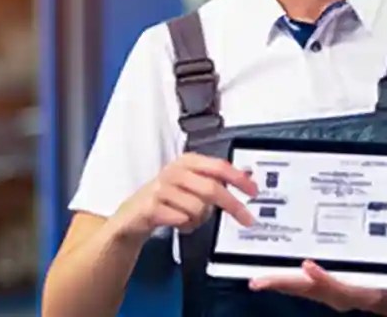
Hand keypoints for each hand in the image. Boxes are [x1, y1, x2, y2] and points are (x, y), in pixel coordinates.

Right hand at [112, 153, 259, 240]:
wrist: (132, 215)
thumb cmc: (166, 198)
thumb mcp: (191, 183)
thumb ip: (216, 180)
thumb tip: (246, 177)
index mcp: (187, 162)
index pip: (219, 166)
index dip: (239, 179)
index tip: (253, 192)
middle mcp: (175, 171)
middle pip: (212, 189)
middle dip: (232, 206)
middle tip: (246, 219)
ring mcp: (162, 188)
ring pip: (198, 209)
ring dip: (199, 219)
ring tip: (189, 217)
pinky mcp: (152, 207)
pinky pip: (182, 220)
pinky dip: (185, 226)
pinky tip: (177, 222)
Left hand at [250, 260, 386, 312]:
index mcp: (356, 293)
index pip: (336, 288)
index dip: (322, 279)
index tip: (308, 266)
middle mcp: (338, 296)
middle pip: (307, 291)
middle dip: (283, 285)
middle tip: (258, 281)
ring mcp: (328, 294)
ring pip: (299, 289)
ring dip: (277, 284)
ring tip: (254, 280)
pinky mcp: (323, 289)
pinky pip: (301, 285)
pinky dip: (284, 280)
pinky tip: (267, 273)